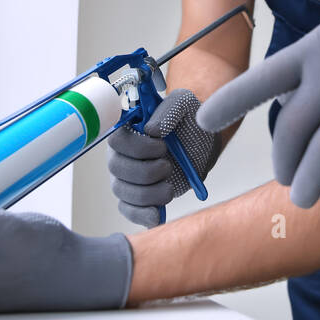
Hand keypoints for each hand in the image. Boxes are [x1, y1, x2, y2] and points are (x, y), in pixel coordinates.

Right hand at [107, 88, 221, 227]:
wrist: (202, 144)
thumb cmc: (188, 120)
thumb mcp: (184, 106)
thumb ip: (168, 111)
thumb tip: (151, 129)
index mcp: (128, 130)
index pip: (117, 140)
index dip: (137, 147)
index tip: (162, 146)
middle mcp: (121, 154)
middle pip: (117, 168)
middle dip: (146, 171)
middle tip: (168, 166)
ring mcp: (126, 178)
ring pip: (123, 191)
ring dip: (149, 193)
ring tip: (170, 187)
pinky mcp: (136, 198)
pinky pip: (129, 210)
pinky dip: (143, 214)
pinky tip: (158, 212)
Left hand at [197, 0, 319, 210]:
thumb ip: (316, 61)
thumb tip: (291, 93)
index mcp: (315, 52)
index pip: (260, 81)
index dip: (230, 102)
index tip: (204, 118)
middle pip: (289, 134)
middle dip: (283, 162)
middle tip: (286, 177)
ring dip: (308, 185)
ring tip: (305, 198)